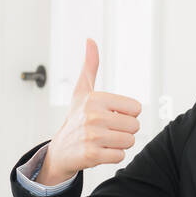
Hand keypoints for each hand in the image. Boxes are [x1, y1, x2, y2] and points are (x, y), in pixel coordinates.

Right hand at [41, 38, 142, 185]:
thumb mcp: (82, 91)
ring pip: (129, 142)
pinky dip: (112, 156)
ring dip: (119, 144)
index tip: (111, 116)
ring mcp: (92, 136)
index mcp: (96, 98)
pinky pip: (120, 156)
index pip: (136, 108)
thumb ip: (90, 66)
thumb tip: (90, 40)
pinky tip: (99, 151)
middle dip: (124, 131)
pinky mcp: (91, 155)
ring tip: (103, 141)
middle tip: (107, 131)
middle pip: (134, 126)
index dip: (126, 114)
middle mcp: (93, 116)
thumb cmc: (75, 119)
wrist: (60, 150)